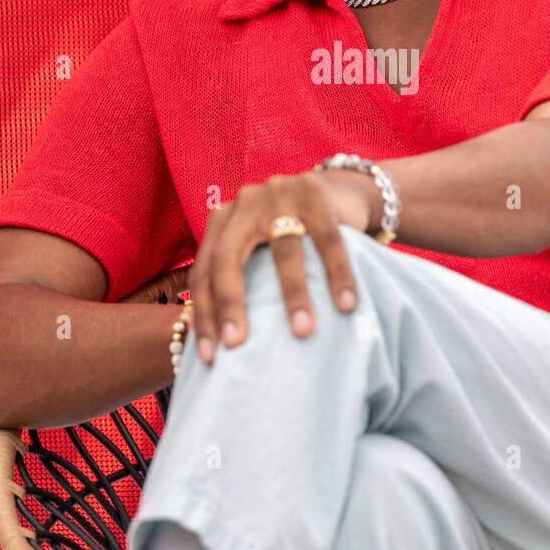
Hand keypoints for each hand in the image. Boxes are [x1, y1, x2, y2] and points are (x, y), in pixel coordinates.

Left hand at [187, 169, 382, 363]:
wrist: (336, 190)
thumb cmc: (290, 234)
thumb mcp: (257, 248)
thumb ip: (238, 279)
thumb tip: (216, 344)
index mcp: (222, 220)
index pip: (204, 272)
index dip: (204, 315)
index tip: (209, 358)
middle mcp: (244, 203)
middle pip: (230, 258)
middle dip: (230, 303)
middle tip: (237, 345)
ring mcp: (280, 193)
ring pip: (284, 250)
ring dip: (293, 294)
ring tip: (302, 331)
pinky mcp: (316, 193)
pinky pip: (328, 240)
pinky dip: (337, 274)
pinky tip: (345, 304)